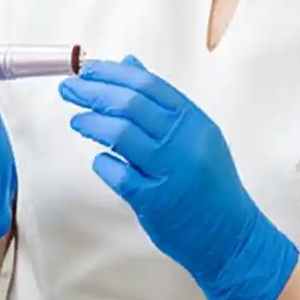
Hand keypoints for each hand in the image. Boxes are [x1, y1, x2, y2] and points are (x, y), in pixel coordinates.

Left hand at [58, 56, 298, 299]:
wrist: (230, 235)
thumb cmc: (209, 182)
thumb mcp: (195, 135)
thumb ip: (161, 102)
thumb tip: (128, 64)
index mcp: (194, 121)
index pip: (148, 85)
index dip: (112, 73)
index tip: (86, 69)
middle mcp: (184, 142)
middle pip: (130, 105)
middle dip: (94, 92)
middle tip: (69, 89)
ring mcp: (170, 172)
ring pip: (121, 134)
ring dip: (92, 123)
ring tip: (77, 120)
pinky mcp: (155, 202)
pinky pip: (119, 175)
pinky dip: (104, 163)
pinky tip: (100, 159)